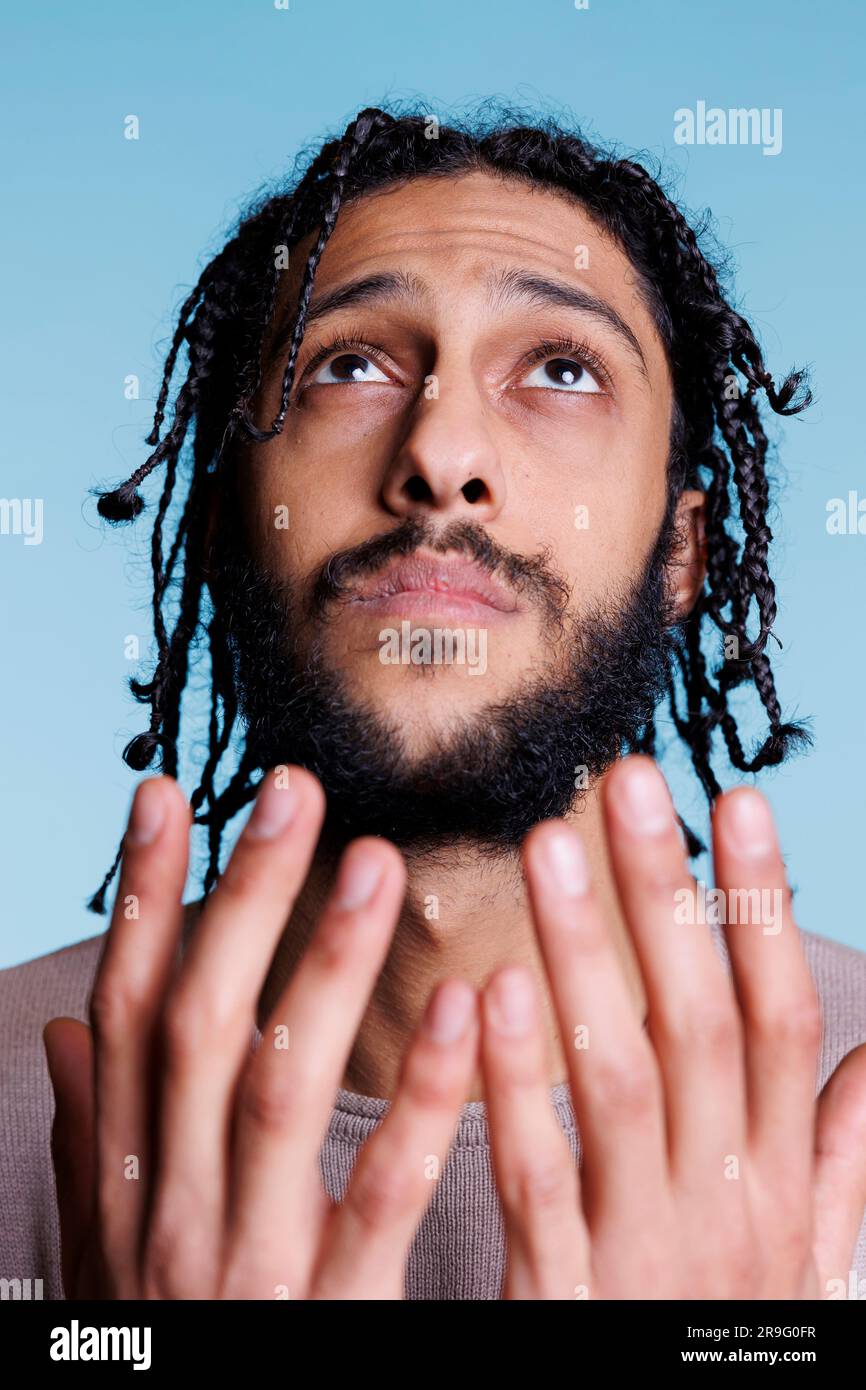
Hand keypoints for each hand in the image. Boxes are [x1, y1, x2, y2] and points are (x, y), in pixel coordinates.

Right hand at [43, 768, 478, 1298]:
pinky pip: (377, 1195)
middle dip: (241, 901)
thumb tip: (66, 1027)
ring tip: (378, 863)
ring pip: (280, 1090)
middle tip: (291, 790)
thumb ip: (90, 1134)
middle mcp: (173, 1204)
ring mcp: (245, 1259)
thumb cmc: (166, 1345)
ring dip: (326, 969)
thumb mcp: (102, 1250)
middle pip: (200, 1027)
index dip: (145, 901)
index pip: (130, 1012)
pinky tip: (463, 1008)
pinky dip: (418, 1098)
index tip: (165, 796)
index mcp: (129, 1177)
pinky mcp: (329, 1312)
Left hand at [479, 754, 865, 1299]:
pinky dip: (515, 1086)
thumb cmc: (726, 1342)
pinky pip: (536, 1179)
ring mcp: (645, 1249)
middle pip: (701, 1022)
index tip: (735, 799)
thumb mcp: (804, 1263)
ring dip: (585, 956)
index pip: (780, 1017)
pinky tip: (485, 991)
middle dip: (667, 895)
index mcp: (775, 1181)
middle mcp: (722, 1200)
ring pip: (617, 1078)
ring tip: (546, 844)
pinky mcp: (563, 1295)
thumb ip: (835, 1162)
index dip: (764, 905)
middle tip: (624, 778)